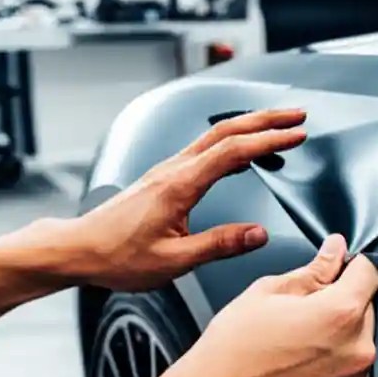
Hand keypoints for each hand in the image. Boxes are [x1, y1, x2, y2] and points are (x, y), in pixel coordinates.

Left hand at [58, 108, 307, 290]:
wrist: (79, 249)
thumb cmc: (118, 256)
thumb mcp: (174, 260)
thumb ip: (219, 245)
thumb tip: (258, 234)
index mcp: (179, 186)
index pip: (234, 152)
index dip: (269, 140)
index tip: (298, 135)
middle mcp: (174, 170)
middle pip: (227, 130)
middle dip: (266, 119)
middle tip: (298, 116)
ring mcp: (168, 170)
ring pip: (216, 136)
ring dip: (251, 127)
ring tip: (279, 130)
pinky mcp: (165, 177)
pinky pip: (206, 150)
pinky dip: (233, 144)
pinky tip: (245, 157)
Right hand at [165, 234, 377, 376]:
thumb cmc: (232, 353)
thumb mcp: (268, 292)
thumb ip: (314, 269)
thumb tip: (334, 252)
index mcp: (341, 314)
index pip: (369, 272)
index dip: (349, 265)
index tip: (336, 268)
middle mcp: (356, 350)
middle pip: (365, 308)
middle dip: (340, 303)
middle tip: (299, 313)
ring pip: (357, 342)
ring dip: (337, 336)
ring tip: (294, 344)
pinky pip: (348, 373)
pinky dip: (331, 366)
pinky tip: (298, 366)